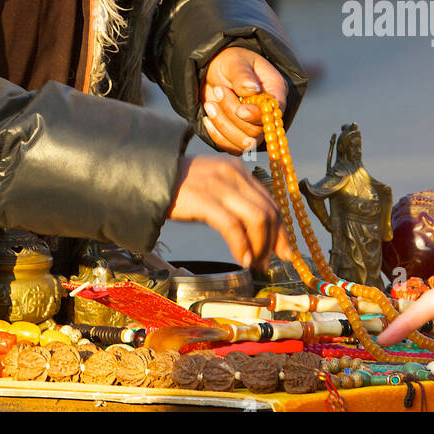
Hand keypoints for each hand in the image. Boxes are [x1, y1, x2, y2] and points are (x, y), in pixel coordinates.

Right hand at [169, 154, 292, 269]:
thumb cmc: (179, 187)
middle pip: (268, 211)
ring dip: (260, 247)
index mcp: (237, 170)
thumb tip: (256, 232)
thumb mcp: (213, 187)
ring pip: (257, 218)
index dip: (281, 230)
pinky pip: (233, 226)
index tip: (284, 252)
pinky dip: (242, 246)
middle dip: (274, 242)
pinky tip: (242, 260)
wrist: (148, 176)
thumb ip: (234, 201)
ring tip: (254, 263)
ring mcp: (219, 185)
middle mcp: (233, 174)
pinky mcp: (204, 199)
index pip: (270, 201)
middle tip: (268, 263)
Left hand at [201, 49, 287, 152]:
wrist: (215, 69)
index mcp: (275, 90)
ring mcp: (254, 126)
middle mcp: (268, 112)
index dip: (257, 116)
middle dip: (232, 114)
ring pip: (243, 143)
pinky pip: (231, 147)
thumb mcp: (235, 62)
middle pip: (257, 131)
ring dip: (222, 124)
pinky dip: (216, 135)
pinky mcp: (240, 135)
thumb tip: (251, 90)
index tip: (240, 109)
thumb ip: (242, 75)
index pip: (273, 113)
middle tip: (218, 90)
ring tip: (210, 103)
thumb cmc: (230, 61)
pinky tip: (207, 118)